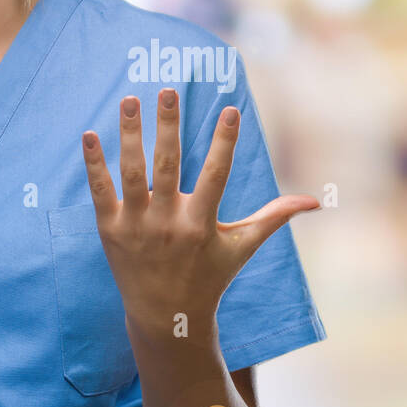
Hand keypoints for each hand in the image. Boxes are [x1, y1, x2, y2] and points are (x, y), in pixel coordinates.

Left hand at [80, 88, 318, 323]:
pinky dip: (94, 164)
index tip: (230, 109)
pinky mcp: (110, 230)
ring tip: (129, 99)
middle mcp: (168, 224)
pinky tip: (89, 134)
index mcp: (201, 224)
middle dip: (168, 126)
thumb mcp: (242, 246)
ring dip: (129, 135)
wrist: (165, 317)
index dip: (224, 142)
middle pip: (166, 167)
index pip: (216, 175)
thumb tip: (316, 201)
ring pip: (131, 174)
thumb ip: (274, 217)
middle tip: (168, 89)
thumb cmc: (209, 276)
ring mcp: (136, 227)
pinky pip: (100, 192)